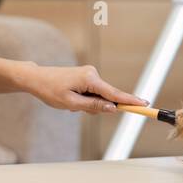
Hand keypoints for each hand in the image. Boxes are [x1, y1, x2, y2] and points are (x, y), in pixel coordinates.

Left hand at [23, 63, 148, 113]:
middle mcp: (93, 74)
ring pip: (99, 98)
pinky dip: (86, 100)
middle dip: (96, 108)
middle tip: (75, 108)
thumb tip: (113, 109)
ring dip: (88, 105)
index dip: (130, 101)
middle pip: (107, 98)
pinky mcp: (87, 77)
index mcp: (90, 79)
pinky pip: (94, 94)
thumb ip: (93, 106)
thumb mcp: (71, 103)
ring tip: (70, 102)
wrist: (37, 79)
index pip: (114, 93)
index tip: (145, 104)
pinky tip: (72, 99)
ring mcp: (90, 74)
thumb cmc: (50, 90)